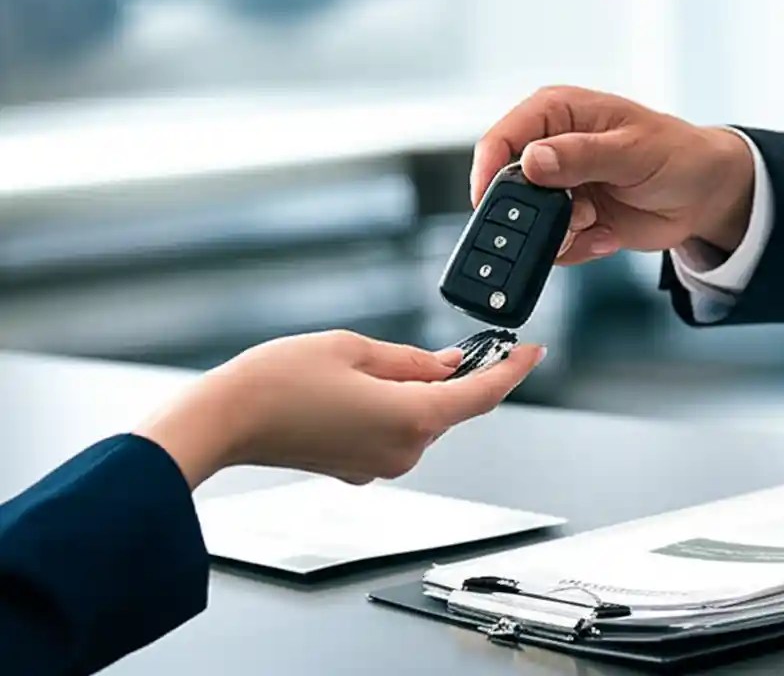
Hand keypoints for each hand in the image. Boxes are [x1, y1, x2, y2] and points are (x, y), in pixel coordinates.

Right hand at [135, 330, 544, 488]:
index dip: (512, 370)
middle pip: (449, 406)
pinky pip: (394, 432)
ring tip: (372, 363)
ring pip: (421, 418)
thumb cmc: (278, 381)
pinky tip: (361, 387)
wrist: (225, 421)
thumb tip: (447, 365)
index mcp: (412, 418)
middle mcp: (404, 451)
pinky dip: (393, 407)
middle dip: (453, 374)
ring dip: (416, 390)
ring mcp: (382, 465)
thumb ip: (411, 359)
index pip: (481, 395)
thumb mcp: (353, 348)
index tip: (532, 351)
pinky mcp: (360, 469)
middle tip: (452, 341)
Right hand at [471, 85, 756, 263]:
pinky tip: (607, 233)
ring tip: (597, 223)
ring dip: (562, 233)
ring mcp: (559, 189)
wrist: (705, 195)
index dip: (489, 170)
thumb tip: (532, 160)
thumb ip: (581, 154)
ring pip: (528, 224)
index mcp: (557, 113)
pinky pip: (554, 246)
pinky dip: (579, 247)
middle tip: (567, 219)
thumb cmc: (676, 153)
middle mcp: (551, 150)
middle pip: (508, 187)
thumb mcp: (632, 149)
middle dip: (532, 213)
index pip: (503, 138)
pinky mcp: (572, 220)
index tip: (489, 200)